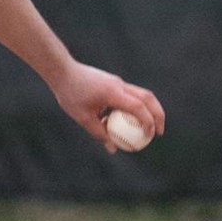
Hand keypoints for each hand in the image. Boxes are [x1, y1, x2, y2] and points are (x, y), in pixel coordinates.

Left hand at [50, 62, 164, 153]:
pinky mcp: (114, 82)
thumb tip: (113, 149)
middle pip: (148, 98)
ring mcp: (118, 82)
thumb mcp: (82, 118)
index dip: (148, 121)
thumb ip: (99, 133)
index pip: (137, 107)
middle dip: (158, 115)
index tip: (150, 135)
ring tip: (150, 127)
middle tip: (158, 132)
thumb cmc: (70, 94)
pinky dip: (136, 107)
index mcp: (112, 93)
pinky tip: (129, 122)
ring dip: (150, 110)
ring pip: (142, 94)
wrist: (63, 71)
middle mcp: (119, 85)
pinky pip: (131, 95)